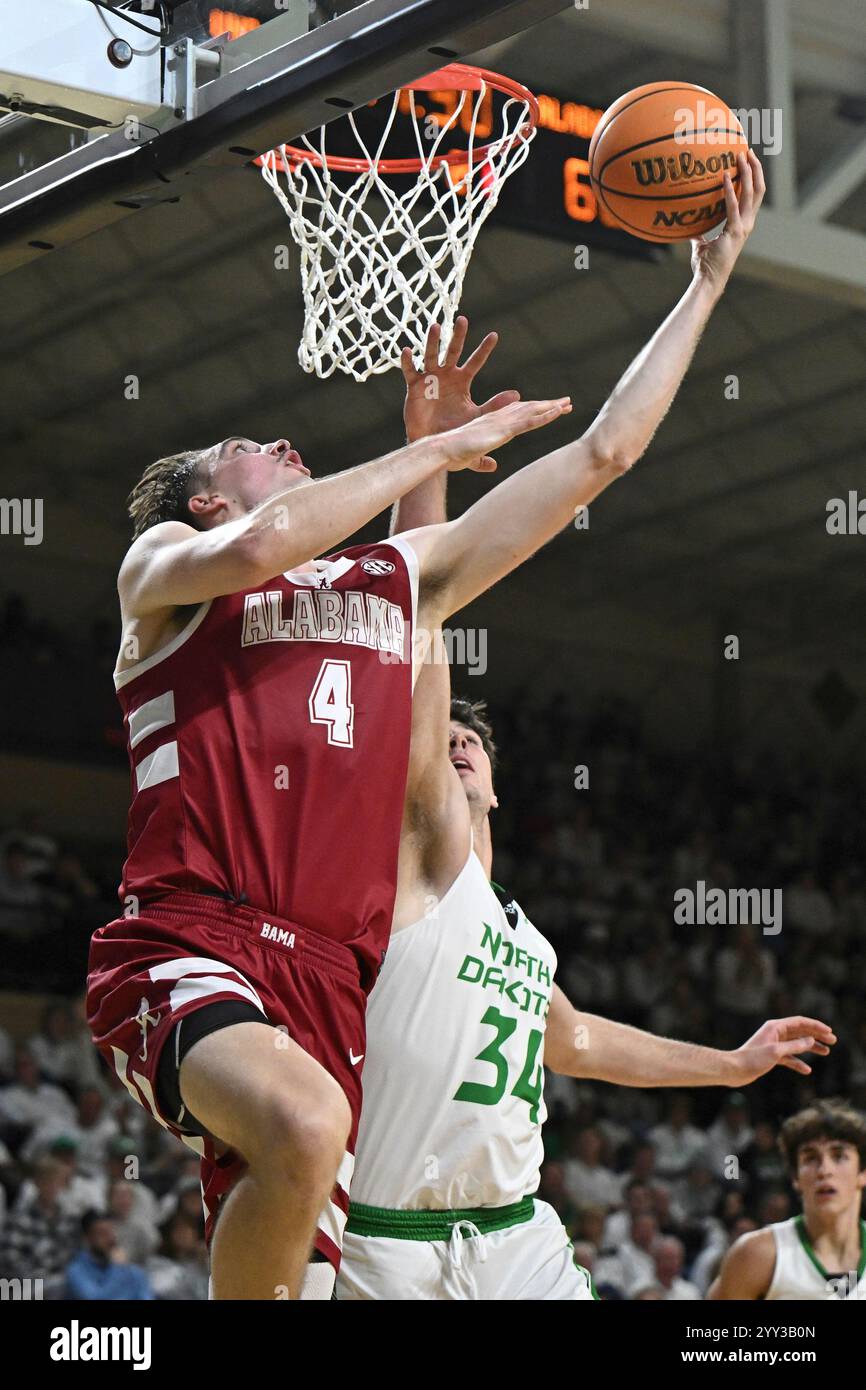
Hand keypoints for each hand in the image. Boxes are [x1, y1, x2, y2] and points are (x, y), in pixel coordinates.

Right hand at [403, 317, 519, 456]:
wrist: (431, 441)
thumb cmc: (454, 429)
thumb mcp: (476, 417)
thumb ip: (494, 406)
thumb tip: (517, 395)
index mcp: (462, 381)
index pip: (475, 362)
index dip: (484, 349)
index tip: (494, 335)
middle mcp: (446, 375)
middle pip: (453, 351)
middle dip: (458, 336)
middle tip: (463, 320)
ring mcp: (430, 378)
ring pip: (431, 355)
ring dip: (433, 341)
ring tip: (435, 327)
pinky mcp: (414, 386)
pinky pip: (410, 371)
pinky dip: (407, 362)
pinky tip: (407, 352)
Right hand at [439, 396, 571, 472]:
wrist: (441, 451)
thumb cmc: (453, 455)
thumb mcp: (472, 459)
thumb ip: (483, 461)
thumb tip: (493, 466)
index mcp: (493, 423)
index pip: (519, 414)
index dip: (536, 411)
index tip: (549, 410)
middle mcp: (499, 418)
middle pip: (528, 409)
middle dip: (548, 405)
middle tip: (566, 402)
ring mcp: (502, 422)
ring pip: (533, 412)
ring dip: (552, 407)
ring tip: (568, 403)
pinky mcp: (503, 430)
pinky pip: (529, 421)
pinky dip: (546, 415)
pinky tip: (559, 411)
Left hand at [690, 150, 764, 295]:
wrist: (708, 280)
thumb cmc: (706, 265)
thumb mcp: (701, 244)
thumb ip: (698, 233)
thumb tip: (688, 227)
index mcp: (742, 223)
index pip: (752, 195)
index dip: (753, 177)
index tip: (747, 160)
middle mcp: (747, 223)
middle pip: (758, 190)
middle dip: (755, 168)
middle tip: (748, 150)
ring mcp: (743, 227)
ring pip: (752, 193)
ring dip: (748, 172)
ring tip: (741, 155)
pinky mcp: (735, 231)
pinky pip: (732, 206)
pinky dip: (730, 190)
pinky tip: (724, 176)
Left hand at [728, 1015, 835, 1084]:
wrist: (734, 1070)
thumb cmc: (753, 1059)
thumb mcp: (776, 1052)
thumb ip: (795, 1046)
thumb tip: (811, 1040)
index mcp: (775, 1027)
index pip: (800, 1022)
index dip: (816, 1026)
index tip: (829, 1032)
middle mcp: (775, 1033)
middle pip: (800, 1032)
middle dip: (817, 1036)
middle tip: (832, 1041)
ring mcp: (774, 1045)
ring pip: (796, 1044)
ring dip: (811, 1047)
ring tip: (826, 1052)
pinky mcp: (771, 1056)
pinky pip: (789, 1057)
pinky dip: (798, 1062)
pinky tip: (807, 1070)